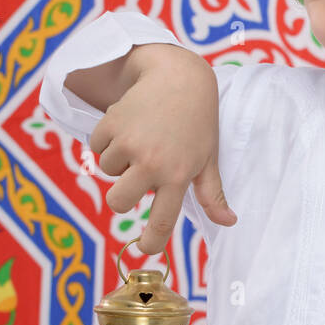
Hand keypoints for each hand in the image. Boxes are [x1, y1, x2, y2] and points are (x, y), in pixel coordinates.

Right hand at [89, 44, 237, 257]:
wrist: (178, 76)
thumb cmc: (198, 121)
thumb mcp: (208, 157)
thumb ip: (211, 193)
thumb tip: (228, 222)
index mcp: (178, 176)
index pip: (162, 221)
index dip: (151, 241)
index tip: (145, 248)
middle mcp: (153, 163)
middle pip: (119, 203)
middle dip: (121, 196)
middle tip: (135, 177)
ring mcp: (130, 144)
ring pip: (107, 171)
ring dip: (118, 160)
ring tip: (141, 138)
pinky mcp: (111, 124)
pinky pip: (96, 147)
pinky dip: (107, 139)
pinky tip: (129, 124)